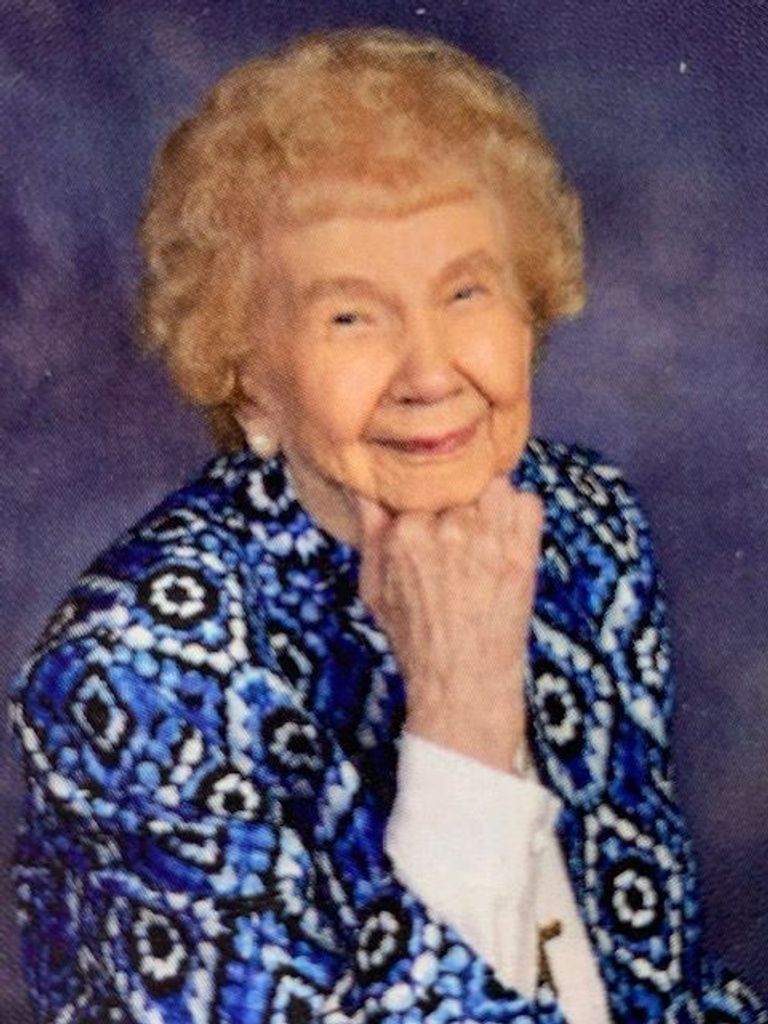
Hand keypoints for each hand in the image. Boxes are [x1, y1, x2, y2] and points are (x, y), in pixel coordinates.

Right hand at [355, 475, 544, 772]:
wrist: (464, 682)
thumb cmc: (415, 640)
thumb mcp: (374, 588)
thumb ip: (370, 532)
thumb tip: (363, 487)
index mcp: (406, 531)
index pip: (419, 480)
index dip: (427, 491)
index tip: (432, 510)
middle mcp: (447, 526)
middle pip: (458, 480)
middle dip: (458, 498)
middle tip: (460, 527)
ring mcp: (489, 536)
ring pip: (494, 484)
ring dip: (490, 501)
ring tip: (484, 530)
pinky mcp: (523, 549)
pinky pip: (527, 502)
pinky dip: (520, 514)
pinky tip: (507, 539)